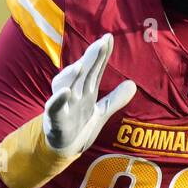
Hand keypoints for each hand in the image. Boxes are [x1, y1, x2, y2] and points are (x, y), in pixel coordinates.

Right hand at [43, 34, 135, 155]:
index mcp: (85, 91)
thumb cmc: (79, 127)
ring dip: (72, 75)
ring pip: (65, 85)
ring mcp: (64, 106)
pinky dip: (58, 100)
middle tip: (101, 43)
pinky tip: (66, 93)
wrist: (63, 150)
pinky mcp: (55, 120)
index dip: (102, 55)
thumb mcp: (101, 113)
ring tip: (81, 64)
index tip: (109, 38)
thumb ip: (115, 99)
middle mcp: (74, 94)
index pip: (95, 69)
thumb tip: (133, 84)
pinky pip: (54, 108)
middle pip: (82, 72)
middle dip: (90, 58)